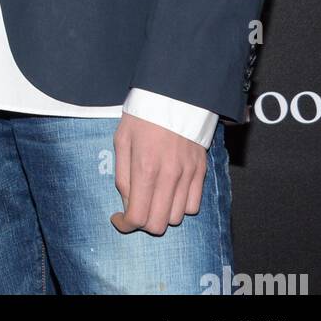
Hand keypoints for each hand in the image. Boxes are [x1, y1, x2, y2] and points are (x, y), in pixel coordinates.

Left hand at [112, 111, 207, 234]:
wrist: (173, 95)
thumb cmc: (142, 116)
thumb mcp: (121, 141)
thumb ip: (123, 176)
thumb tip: (127, 204)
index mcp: (145, 168)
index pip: (137, 216)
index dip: (125, 225)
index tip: (119, 219)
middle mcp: (169, 176)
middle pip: (158, 225)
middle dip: (143, 223)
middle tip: (135, 209)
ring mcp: (188, 175)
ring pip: (177, 218)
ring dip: (162, 214)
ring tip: (152, 197)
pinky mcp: (201, 172)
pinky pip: (193, 206)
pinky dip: (180, 207)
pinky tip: (170, 192)